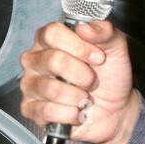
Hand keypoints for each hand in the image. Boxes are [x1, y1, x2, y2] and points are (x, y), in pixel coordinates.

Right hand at [19, 19, 138, 143]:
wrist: (115, 110)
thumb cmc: (109, 76)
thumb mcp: (115, 49)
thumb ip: (104, 32)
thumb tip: (84, 28)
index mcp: (50, 40)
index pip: (52, 33)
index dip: (78, 46)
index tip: (98, 57)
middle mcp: (35, 60)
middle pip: (53, 61)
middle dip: (83, 75)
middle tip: (93, 81)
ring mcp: (29, 84)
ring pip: (51, 89)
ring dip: (78, 97)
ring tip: (85, 98)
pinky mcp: (29, 108)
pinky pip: (46, 111)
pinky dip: (70, 115)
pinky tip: (76, 113)